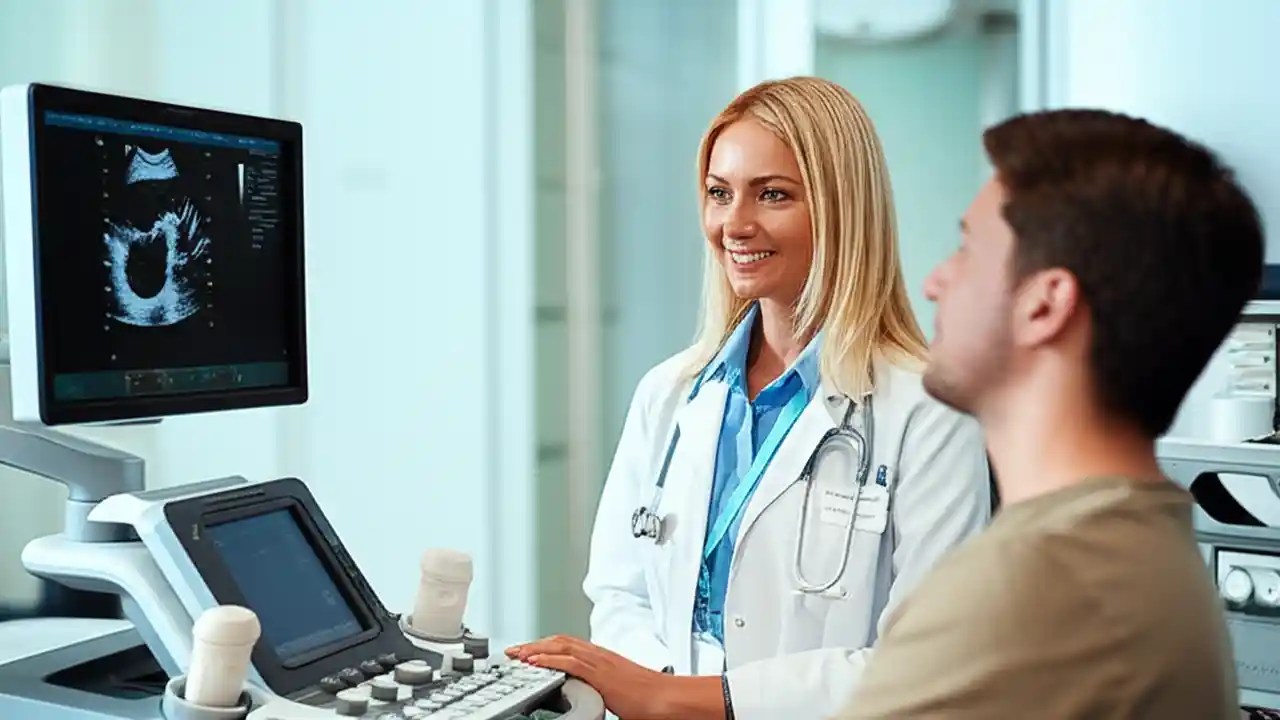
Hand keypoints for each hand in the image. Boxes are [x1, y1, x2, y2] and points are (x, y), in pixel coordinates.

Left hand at [506, 635, 673, 719]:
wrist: (666, 699)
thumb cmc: (649, 697)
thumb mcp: (617, 687)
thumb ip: (600, 686)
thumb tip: (590, 693)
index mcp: (603, 657)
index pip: (568, 644)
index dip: (545, 645)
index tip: (528, 651)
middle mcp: (599, 655)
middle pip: (560, 641)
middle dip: (534, 644)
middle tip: (513, 650)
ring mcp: (600, 663)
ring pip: (562, 646)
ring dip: (536, 649)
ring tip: (517, 654)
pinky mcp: (601, 675)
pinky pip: (571, 662)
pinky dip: (549, 660)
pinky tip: (535, 663)